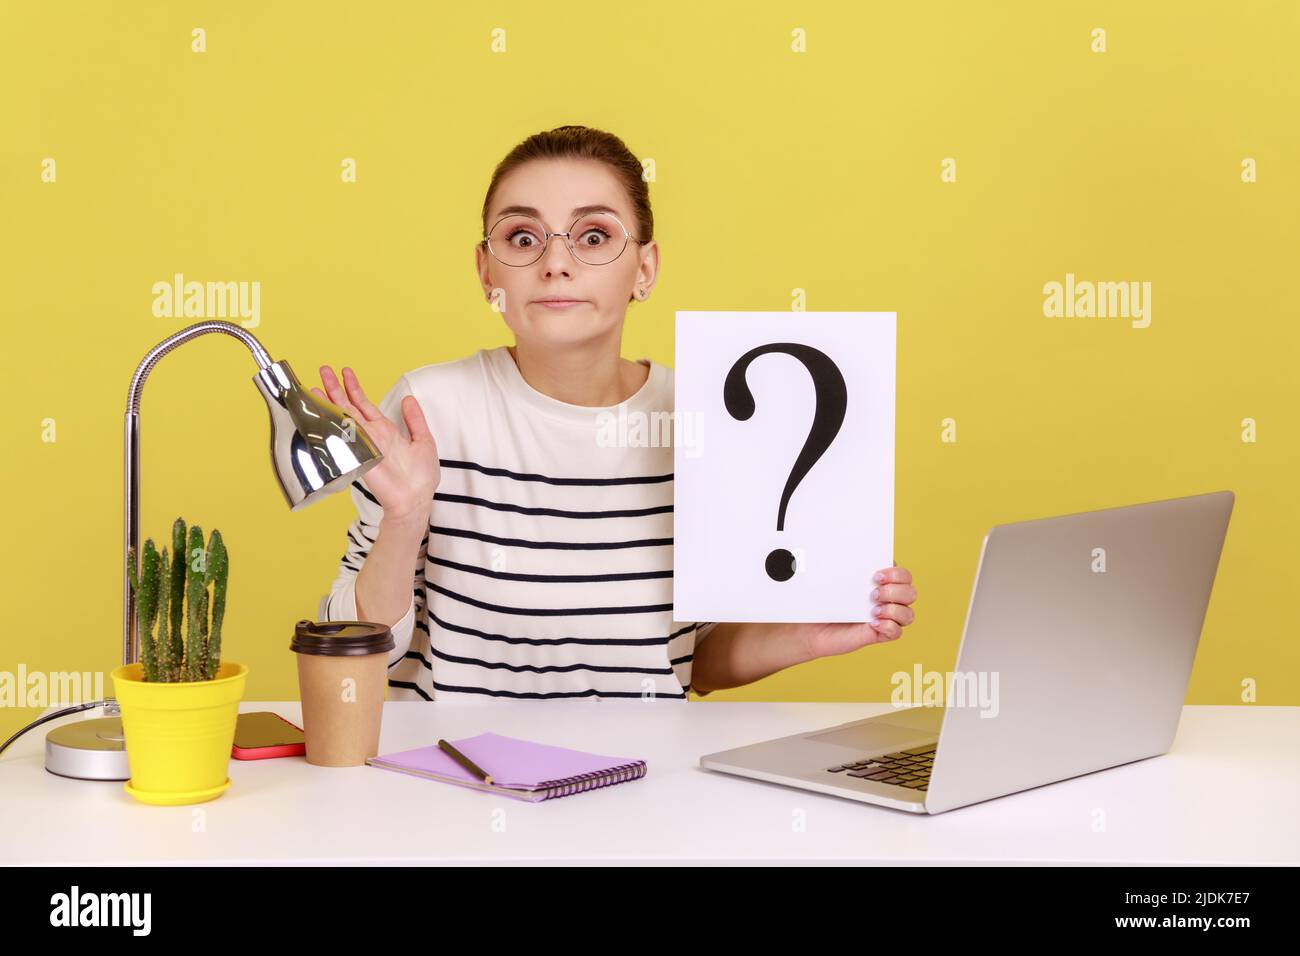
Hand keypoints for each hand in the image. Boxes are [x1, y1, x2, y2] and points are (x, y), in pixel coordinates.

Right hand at [313, 365, 439, 522]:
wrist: (414, 499)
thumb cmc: (421, 477)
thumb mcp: (424, 441)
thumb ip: (415, 420)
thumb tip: (408, 399)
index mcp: (385, 430)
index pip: (365, 404)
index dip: (355, 388)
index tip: (346, 372)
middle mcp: (370, 435)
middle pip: (348, 406)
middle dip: (335, 388)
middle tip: (324, 369)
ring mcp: (361, 444)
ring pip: (341, 417)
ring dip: (328, 400)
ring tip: (315, 384)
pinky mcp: (357, 454)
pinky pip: (341, 436)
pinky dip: (329, 423)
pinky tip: (319, 411)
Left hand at [799, 565, 916, 658]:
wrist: (809, 627)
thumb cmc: (821, 600)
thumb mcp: (831, 579)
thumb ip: (844, 566)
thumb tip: (842, 545)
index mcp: (880, 582)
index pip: (903, 574)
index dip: (896, 573)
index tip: (875, 575)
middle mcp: (887, 599)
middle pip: (911, 592)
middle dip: (896, 591)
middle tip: (873, 593)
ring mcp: (884, 618)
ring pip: (908, 614)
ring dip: (894, 610)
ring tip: (873, 610)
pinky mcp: (878, 634)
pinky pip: (897, 632)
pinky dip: (888, 627)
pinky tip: (873, 624)